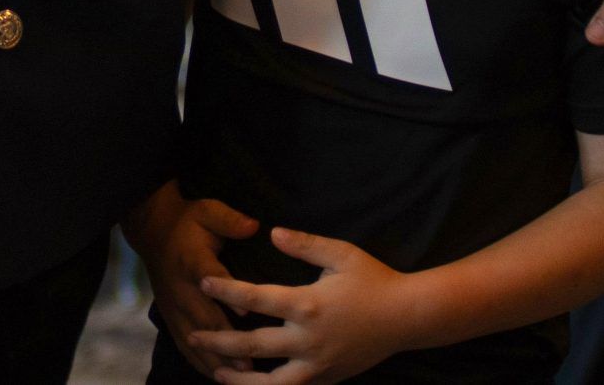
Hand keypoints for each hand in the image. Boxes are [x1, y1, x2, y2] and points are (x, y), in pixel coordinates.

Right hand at [123, 182, 259, 374]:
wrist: (152, 231)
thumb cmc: (188, 221)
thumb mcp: (208, 211)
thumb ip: (229, 220)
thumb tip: (254, 225)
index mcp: (192, 260)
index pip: (209, 278)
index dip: (226, 294)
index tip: (246, 312)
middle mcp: (181, 288)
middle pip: (202, 318)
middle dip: (225, 342)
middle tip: (249, 364)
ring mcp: (174, 306)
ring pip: (194, 339)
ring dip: (215, 359)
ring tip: (238, 377)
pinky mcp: (170, 317)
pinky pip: (184, 345)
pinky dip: (199, 363)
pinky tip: (218, 378)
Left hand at [193, 228, 415, 383]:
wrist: (409, 317)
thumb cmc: (374, 280)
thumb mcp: (340, 253)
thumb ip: (304, 245)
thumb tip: (271, 233)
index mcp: (307, 305)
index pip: (254, 299)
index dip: (225, 291)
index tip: (203, 283)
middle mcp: (308, 340)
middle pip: (252, 345)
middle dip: (219, 341)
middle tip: (194, 335)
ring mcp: (318, 365)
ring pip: (271, 383)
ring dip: (240, 380)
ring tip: (216, 374)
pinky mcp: (328, 379)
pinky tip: (252, 384)